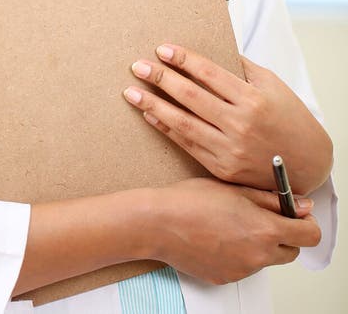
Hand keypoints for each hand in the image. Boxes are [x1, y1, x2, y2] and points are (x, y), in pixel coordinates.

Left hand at [123, 44, 332, 194]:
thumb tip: (212, 49)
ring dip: (153, 106)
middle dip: (160, 79)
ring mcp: (230, 149)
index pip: (209, 73)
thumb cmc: (289, 118)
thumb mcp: (272, 84)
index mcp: (253, 99)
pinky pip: (188, 145)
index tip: (162, 49)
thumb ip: (241, 67)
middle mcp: (240, 124)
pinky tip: (149, 116)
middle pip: (191, 97)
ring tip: (131, 92)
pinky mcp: (223, 168)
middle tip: (138, 66)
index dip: (183, 60)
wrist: (308, 163)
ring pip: (183, 123)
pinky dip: (166, 129)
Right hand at [136, 177, 320, 284]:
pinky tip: (218, 236)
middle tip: (263, 216)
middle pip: (291, 251)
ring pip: (266, 259)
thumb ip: (272, 199)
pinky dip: (239, 254)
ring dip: (259, 244)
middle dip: (284, 234)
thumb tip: (301, 205)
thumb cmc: (191, 201)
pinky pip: (244, 267)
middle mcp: (258, 256)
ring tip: (231, 223)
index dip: (305, 223)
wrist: (158, 223)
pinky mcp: (226, 278)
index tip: (296, 214)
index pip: (309, 235)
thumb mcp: (235, 189)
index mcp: (265, 230)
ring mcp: (242, 270)